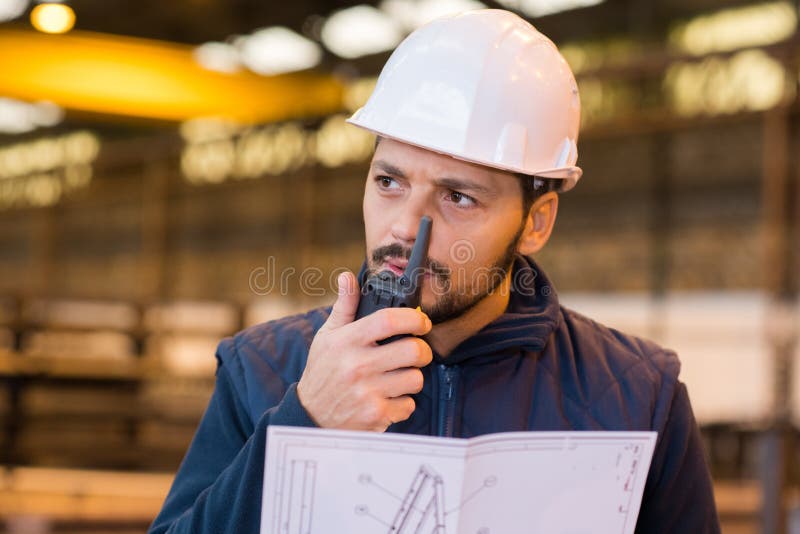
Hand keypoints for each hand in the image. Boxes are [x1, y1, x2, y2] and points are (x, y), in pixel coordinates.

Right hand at [297, 271, 432, 431]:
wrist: (310, 417)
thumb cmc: (323, 371)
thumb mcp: (328, 336)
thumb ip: (344, 307)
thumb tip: (347, 277)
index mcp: (348, 341)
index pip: (389, 321)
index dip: (413, 319)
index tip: (421, 322)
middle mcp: (358, 365)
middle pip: (413, 350)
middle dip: (423, 350)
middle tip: (417, 352)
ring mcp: (367, 392)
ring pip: (416, 379)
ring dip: (412, 378)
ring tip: (398, 376)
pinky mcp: (375, 415)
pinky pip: (409, 405)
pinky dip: (403, 403)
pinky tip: (389, 398)